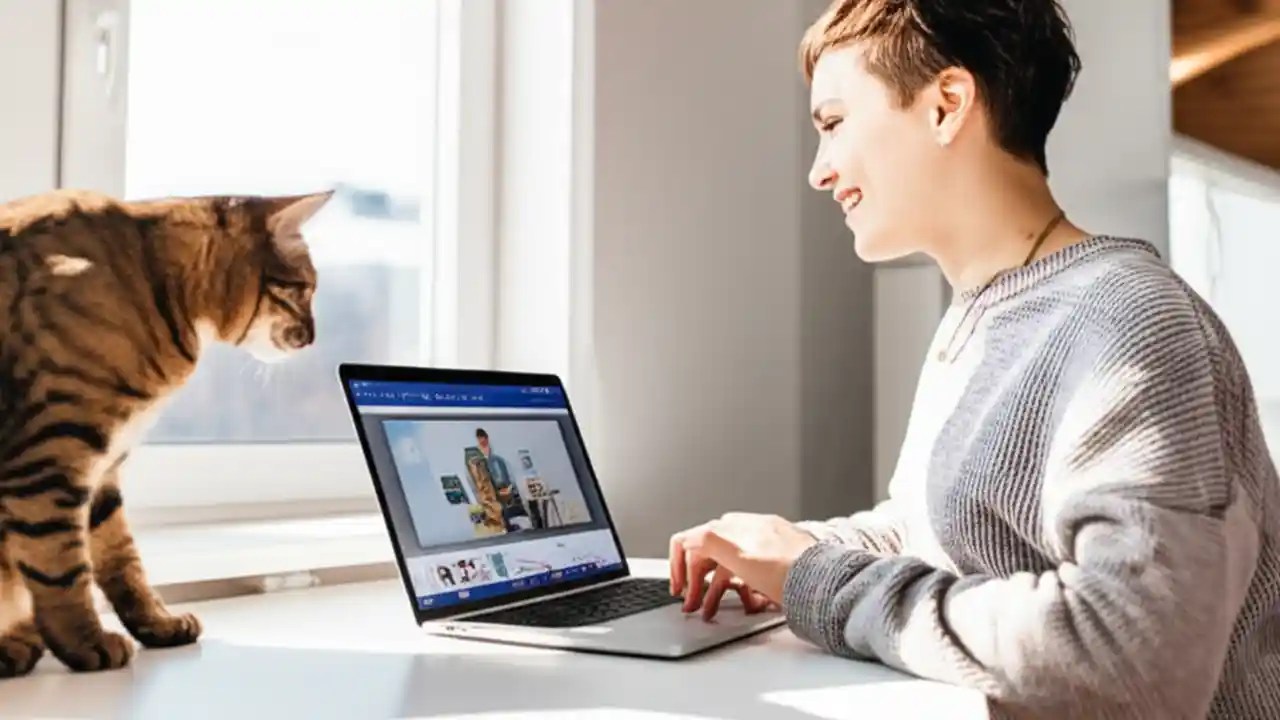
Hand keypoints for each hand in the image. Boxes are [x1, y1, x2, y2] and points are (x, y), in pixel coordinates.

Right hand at [669, 512, 817, 620]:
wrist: (825, 582)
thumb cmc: (788, 571)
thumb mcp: (741, 557)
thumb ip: (709, 542)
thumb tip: (686, 539)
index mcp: (734, 527)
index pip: (691, 539)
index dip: (677, 565)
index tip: (678, 589)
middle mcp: (746, 531)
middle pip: (708, 555)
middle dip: (696, 583)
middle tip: (692, 605)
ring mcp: (762, 546)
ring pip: (728, 568)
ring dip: (716, 591)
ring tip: (712, 613)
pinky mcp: (776, 561)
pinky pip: (749, 575)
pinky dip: (741, 591)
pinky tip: (748, 606)